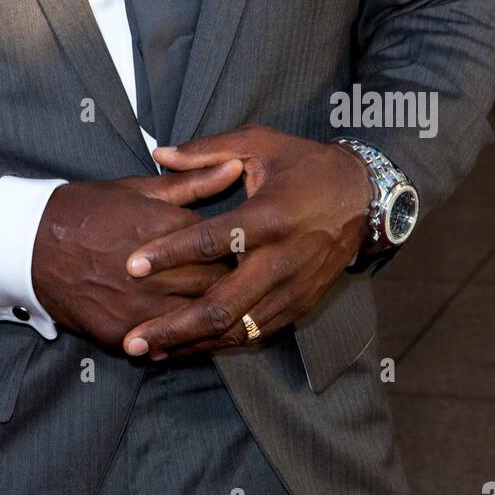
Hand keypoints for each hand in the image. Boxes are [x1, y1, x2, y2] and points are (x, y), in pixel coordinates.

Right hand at [31, 158, 243, 349]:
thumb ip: (193, 182)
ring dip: (213, 314)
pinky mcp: (122, 332)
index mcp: (163, 228)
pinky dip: (181, 339)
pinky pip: (166, 344)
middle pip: (218, 284)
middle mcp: (155, 270)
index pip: (225, 244)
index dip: (241, 246)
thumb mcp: (139, 188)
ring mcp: (138, 306)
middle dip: (234, 282)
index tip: (250, 245)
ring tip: (225, 308)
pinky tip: (191, 332)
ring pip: (198, 320)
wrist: (30, 244)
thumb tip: (235, 166)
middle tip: (248, 279)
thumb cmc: (88, 209)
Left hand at [120, 125, 373, 359]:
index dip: (169, 254)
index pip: (211, 241)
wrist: (363, 196)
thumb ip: (206, 151)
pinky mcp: (299, 305)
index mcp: (267, 217)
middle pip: (221, 306)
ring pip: (237, 330)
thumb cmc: (303, 164)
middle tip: (131, 339)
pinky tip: (188, 347)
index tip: (130, 266)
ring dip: (191, 343)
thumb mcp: (258, 143)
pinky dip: (219, 344)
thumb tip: (158, 154)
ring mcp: (292, 289)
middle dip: (173, 326)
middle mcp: (281, 261)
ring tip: (150, 351)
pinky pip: (255, 333)